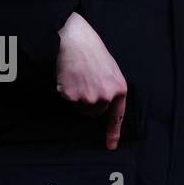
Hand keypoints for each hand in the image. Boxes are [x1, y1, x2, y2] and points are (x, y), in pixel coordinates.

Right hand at [56, 12, 126, 149]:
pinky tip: (66, 74)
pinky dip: (64, 88)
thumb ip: (110, 87)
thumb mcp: (110, 69)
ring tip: (76, 75)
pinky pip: (66, 97)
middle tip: (84, 81)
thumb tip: (104, 102)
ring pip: (80, 105)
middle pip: (95, 112)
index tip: (110, 146)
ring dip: (76, 94)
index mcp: (119, 89)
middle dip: (89, 102)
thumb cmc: (91, 49)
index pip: (117, 116)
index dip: (113, 133)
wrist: (74, 38)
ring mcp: (88, 97)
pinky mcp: (71, 95)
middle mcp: (106, 97)